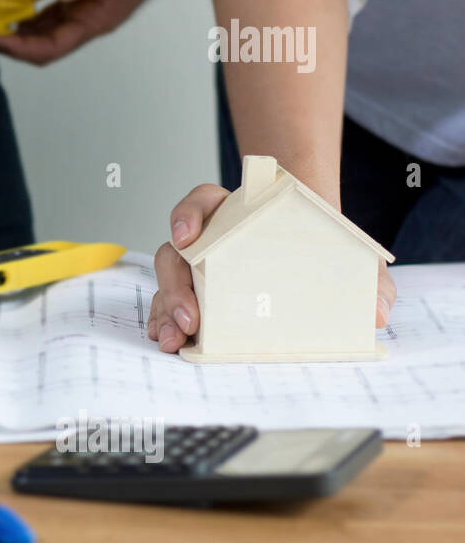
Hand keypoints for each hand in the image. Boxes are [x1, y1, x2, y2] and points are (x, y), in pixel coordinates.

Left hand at [0, 0, 196, 64]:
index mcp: (98, 20)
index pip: (52, 48)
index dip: (21, 49)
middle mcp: (87, 19)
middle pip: (42, 45)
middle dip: (11, 44)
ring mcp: (82, 8)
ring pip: (42, 29)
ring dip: (16, 30)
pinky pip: (46, 10)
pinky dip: (25, 10)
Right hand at [147, 184, 398, 354]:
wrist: (316, 264)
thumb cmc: (322, 251)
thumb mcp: (350, 258)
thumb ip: (369, 278)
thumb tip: (378, 312)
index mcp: (237, 214)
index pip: (202, 202)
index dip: (187, 216)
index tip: (186, 237)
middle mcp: (209, 239)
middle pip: (175, 252)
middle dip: (175, 286)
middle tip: (190, 318)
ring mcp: (197, 268)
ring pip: (167, 283)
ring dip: (165, 311)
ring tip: (174, 339)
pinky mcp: (194, 296)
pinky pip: (168, 305)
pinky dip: (164, 322)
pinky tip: (168, 340)